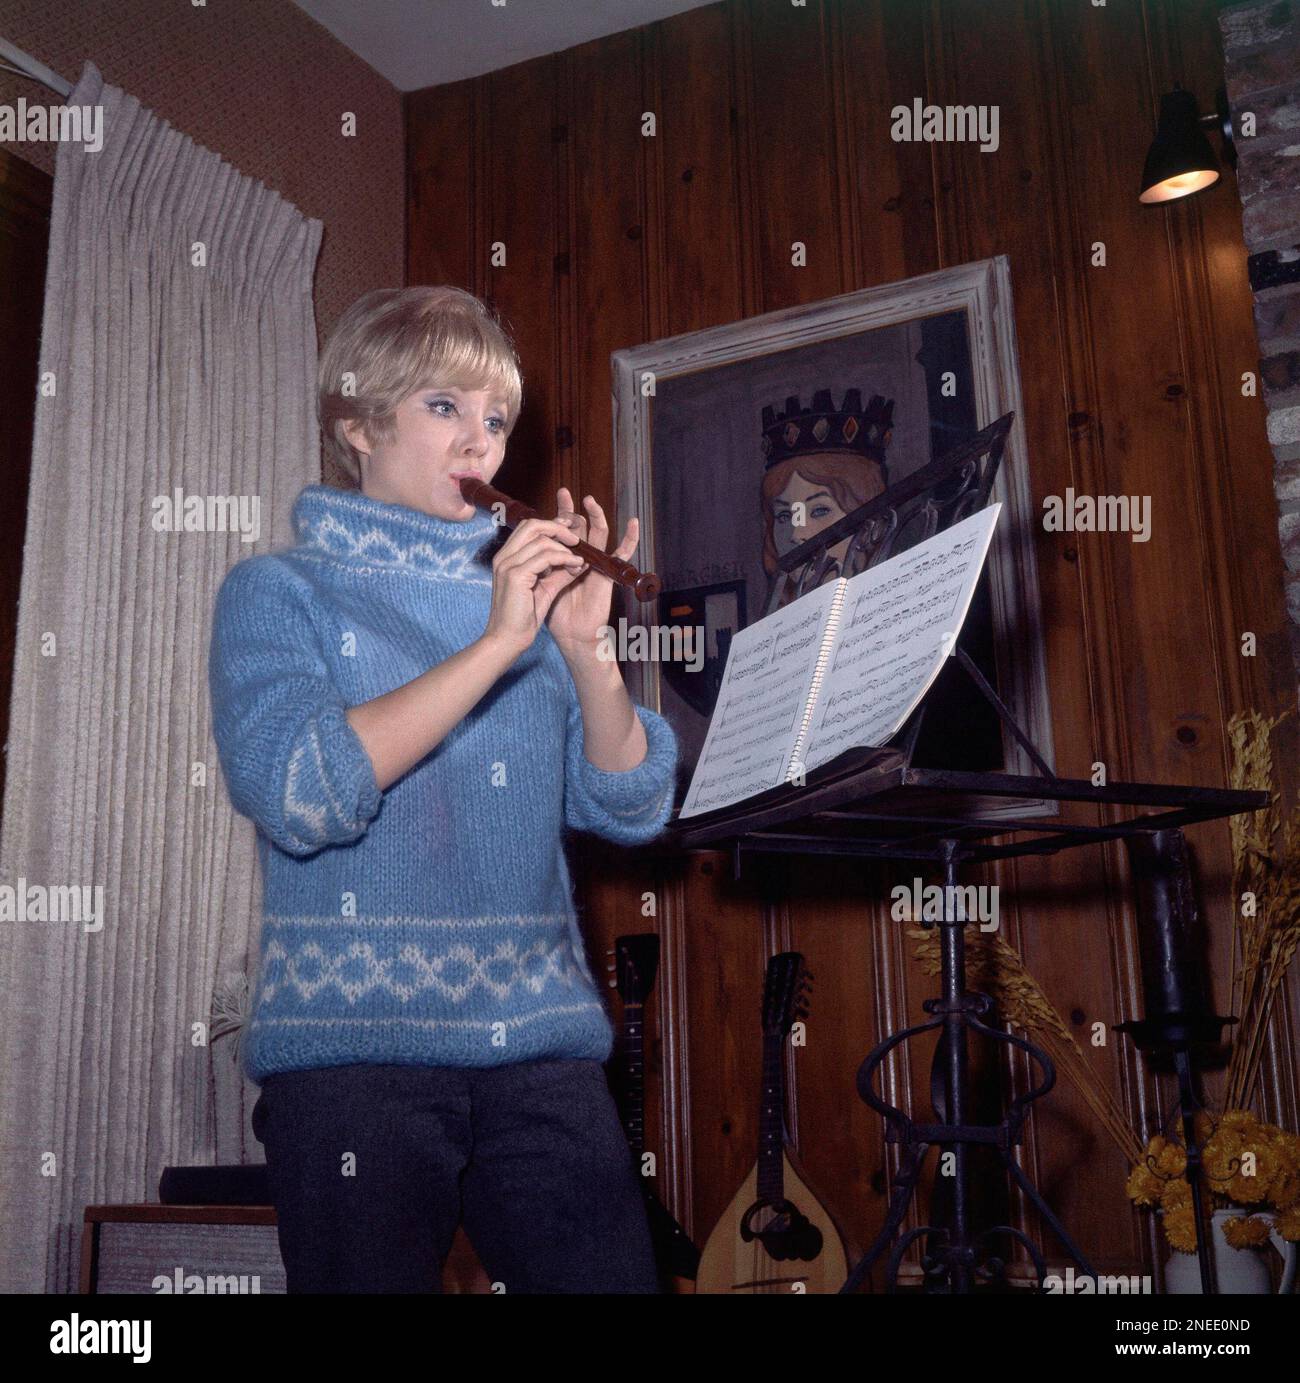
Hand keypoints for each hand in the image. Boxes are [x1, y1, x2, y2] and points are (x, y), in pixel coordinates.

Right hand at [482, 502, 585, 654]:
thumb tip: (578, 558)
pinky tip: (575, 565)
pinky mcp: (515, 576)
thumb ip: (558, 571)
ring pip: (541, 540)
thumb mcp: (545, 588)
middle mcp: (504, 557)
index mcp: (506, 558)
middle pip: (532, 525)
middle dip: (557, 527)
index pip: (528, 528)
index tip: (570, 529)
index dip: (550, 524)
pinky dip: (564, 558)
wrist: (508, 639)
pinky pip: (545, 557)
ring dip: (565, 547)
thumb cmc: (522, 618)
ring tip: (578, 559)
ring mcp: (507, 564)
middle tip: (576, 539)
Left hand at [545, 488, 638, 661]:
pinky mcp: (608, 574)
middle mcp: (580, 558)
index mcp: (564, 559)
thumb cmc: (555, 613)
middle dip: (570, 510)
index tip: (548, 502)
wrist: (571, 634)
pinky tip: (633, 524)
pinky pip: (622, 554)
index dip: (557, 516)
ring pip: (599, 534)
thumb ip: (540, 563)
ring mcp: (596, 564)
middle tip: (563, 494)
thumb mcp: (542, 583)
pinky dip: (630, 539)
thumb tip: (526, 543)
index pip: (561, 531)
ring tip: (589, 500)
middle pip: (579, 528)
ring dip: (596, 516)